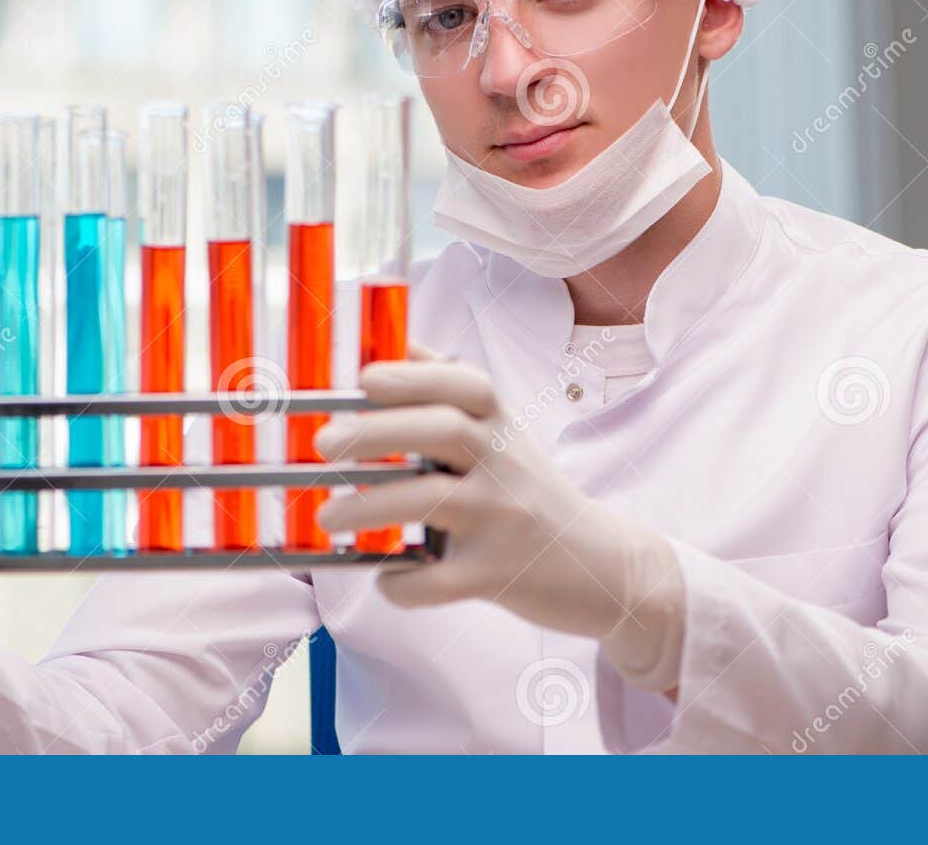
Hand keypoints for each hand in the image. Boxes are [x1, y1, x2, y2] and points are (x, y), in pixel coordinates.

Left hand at [315, 347, 689, 691]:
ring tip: (327, 515)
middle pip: (443, 431)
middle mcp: (507, 464)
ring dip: (369, 507)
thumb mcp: (504, 436)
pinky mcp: (497, 574)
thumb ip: (450, 395)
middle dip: (376, 432)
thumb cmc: (533, 494)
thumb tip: (392, 347)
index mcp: (502, 426)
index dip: (412, 376)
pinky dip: (401, 581)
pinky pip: (436, 579)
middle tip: (324, 443)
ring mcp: (504, 519)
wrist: (604, 566)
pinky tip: (385, 574)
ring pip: (430, 502)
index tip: (364, 379)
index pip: (463, 385)